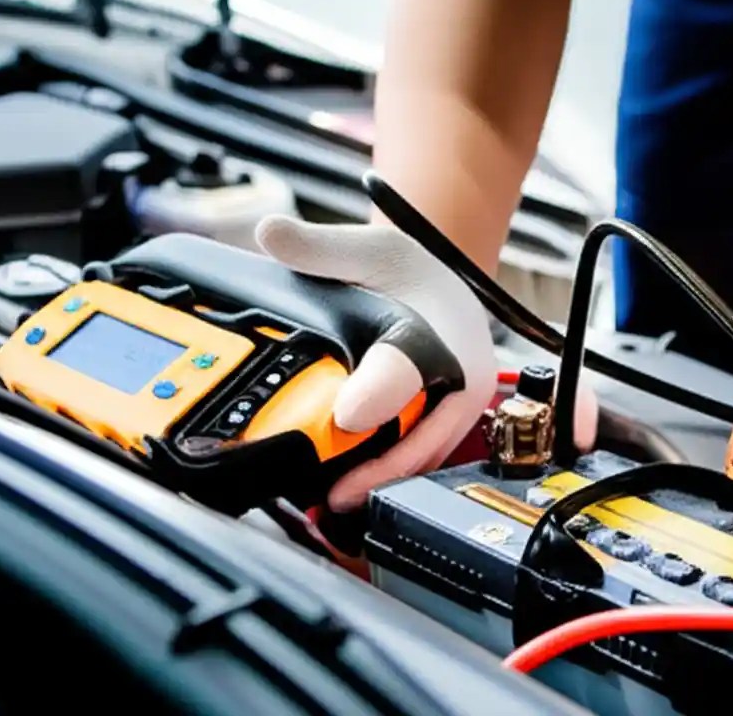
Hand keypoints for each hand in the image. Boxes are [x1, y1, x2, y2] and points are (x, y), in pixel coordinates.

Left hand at [256, 215, 496, 510]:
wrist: (443, 290)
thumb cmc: (412, 274)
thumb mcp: (369, 250)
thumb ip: (317, 247)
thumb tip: (270, 232)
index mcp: (445, 331)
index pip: (410, 369)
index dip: (380, 395)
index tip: (347, 414)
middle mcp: (461, 378)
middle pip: (426, 434)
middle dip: (380, 468)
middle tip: (333, 491)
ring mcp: (459, 410)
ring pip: (426, 456)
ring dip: (383, 480)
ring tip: (334, 500)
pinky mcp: (446, 430)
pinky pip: (421, 459)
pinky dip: (388, 476)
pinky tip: (351, 488)